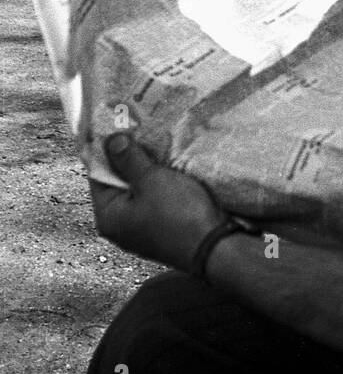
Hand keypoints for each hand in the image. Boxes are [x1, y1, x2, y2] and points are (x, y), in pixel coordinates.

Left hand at [90, 133, 222, 273]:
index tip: (115, 125)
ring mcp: (141, 230)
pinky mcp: (161, 230)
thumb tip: (110, 140)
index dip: (106, 149)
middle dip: (129, 158)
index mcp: (108, 217)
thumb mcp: (151, 180)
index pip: (98, 175)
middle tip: (138, 129)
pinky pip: (153, 200)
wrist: (214, 248)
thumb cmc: (178, 214)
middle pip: (118, 183)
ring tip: (155, 144)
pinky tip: (169, 168)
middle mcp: (120, 227)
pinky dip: (158, 184)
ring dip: (146, 170)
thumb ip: (129, 159)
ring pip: (138, 191)